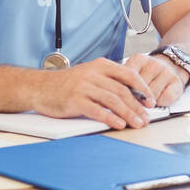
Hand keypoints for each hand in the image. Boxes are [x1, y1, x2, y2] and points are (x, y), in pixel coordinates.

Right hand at [33, 58, 153, 128]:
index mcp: (101, 65)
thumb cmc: (67, 83)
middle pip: (123, 90)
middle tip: (146, 118)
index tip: (151, 101)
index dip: (143, 89)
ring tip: (137, 123)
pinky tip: (119, 124)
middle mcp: (93, 74)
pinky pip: (97, 110)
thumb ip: (109, 81)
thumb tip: (134, 94)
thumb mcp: (90, 74)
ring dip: (128, 113)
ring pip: (113, 100)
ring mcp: (83, 86)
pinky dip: (110, 118)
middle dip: (138, 106)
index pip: (129, 75)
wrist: (38, 87)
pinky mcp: (74, 100)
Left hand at [124, 53, 185, 107]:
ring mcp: (167, 73)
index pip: (127, 78)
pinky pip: (165, 98)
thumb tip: (113, 96)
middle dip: (134, 99)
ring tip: (146, 102)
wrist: (173, 65)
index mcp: (139, 59)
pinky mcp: (177, 83)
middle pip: (139, 88)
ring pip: (152, 95)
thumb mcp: (134, 71)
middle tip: (132, 104)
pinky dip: (160, 103)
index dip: (122, 91)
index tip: (119, 99)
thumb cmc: (148, 72)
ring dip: (148, 103)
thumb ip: (123, 79)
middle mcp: (154, 64)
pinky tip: (158, 100)